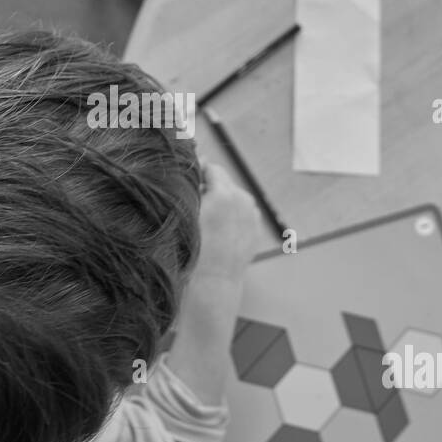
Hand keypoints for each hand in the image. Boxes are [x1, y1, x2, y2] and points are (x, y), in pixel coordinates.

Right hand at [190, 160, 261, 282]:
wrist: (212, 283)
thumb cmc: (193, 250)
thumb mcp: (186, 213)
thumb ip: (192, 184)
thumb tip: (199, 158)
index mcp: (225, 193)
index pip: (211, 168)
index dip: (197, 172)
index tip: (186, 179)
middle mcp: (243, 200)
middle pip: (224, 181)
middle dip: (209, 187)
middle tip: (192, 201)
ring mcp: (252, 215)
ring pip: (233, 197)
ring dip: (221, 201)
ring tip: (205, 219)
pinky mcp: (255, 229)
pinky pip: (241, 213)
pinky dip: (231, 215)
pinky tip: (217, 230)